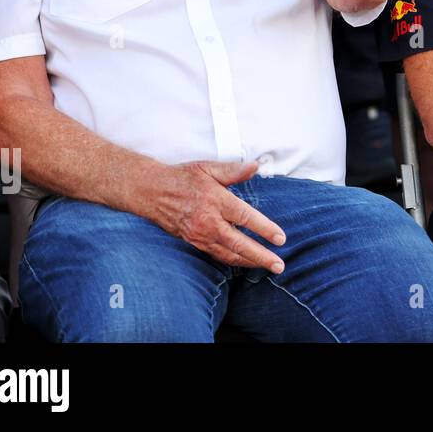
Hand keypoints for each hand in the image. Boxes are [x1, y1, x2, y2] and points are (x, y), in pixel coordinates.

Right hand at [143, 160, 287, 272]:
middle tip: (279, 265)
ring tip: (267, 266)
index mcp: (216, 201)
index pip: (246, 218)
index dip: (265, 229)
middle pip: (239, 244)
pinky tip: (244, 262)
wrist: (152, 192)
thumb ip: (234, 170)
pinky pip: (216, 255)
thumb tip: (255, 166)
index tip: (280, 239)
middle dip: (261, 256)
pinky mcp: (194, 242)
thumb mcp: (208, 167)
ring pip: (228, 254)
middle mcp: (209, 222)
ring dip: (249, 262)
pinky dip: (232, 260)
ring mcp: (200, 235)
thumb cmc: (182, 178)